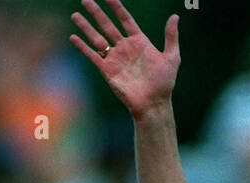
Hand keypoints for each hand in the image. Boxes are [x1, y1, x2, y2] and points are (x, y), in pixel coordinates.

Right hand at [70, 0, 179, 119]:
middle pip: (107, 25)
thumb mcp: (171, 58)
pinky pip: (93, 56)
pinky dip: (83, 47)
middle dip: (96, 12)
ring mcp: (115, 59)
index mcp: (139, 42)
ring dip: (86, 27)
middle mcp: (125, 48)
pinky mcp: (107, 71)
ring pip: (97, 38)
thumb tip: (175, 16)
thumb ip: (171, 37)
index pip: (125, 18)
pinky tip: (73, 37)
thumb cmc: (164, 84)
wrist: (153, 105)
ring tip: (75, 15)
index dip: (116, 6)